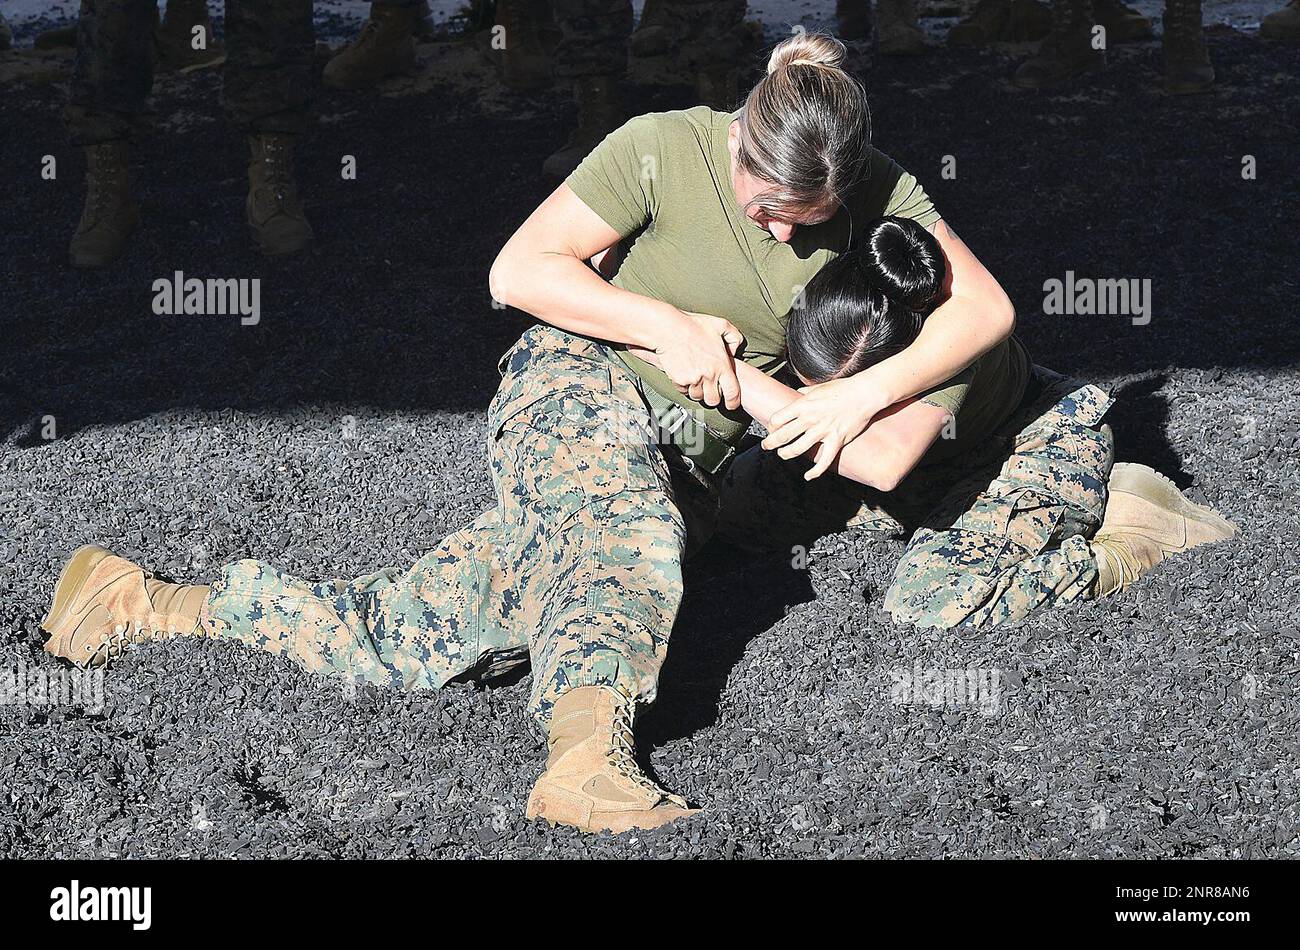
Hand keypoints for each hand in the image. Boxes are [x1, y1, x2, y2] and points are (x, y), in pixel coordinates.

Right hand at [652, 310, 744, 409]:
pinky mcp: (679, 380)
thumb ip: (734, 337)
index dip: (733, 402)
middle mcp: (709, 375)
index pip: (733, 393)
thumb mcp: (721, 325)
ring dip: (697, 390)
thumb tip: (735, 350)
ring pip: (697, 396)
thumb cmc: (692, 325)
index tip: (731, 404)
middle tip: (710, 390)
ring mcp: (693, 379)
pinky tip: (684, 372)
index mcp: (721, 365)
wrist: (668, 329)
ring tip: (695, 377)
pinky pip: (683, 390)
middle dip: (712, 397)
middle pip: (713, 400)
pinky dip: (683, 385)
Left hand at [761, 374, 890, 478]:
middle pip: (783, 435)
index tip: (772, 428)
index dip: (771, 425)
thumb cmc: (843, 388)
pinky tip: (808, 476)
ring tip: (782, 455)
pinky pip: (824, 461)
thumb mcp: (819, 387)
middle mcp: (810, 418)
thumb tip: (798, 392)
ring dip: (786, 454)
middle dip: (771, 443)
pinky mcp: (836, 440)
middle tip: (766, 446)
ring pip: (798, 449)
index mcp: (803, 404)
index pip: (778, 419)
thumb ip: (806, 392)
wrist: (864, 393)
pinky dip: (815, 472)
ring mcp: (823, 430)